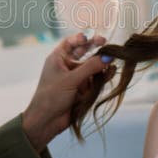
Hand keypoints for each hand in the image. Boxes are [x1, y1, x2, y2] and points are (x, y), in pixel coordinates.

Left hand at [22, 33, 115, 150]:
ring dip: (100, 64)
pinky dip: (103, 77)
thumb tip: (108, 56)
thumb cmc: (52, 96)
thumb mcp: (71, 79)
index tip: (91, 37)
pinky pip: (95, 80)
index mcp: (57, 59)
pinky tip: (111, 72)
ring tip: (112, 61)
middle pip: (83, 52)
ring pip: (92, 67)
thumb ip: (91, 67)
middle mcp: (66, 66)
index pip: (70, 42)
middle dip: (94, 48)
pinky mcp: (82, 90)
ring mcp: (75, 78)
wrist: (46, 121)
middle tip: (106, 43)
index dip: (81, 38)